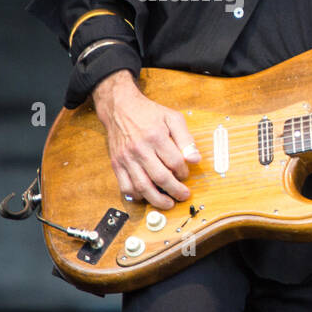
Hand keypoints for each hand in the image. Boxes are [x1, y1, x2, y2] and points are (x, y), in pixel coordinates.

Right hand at [92, 70, 200, 209]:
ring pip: (143, 187)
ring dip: (158, 199)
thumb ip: (186, 138)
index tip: (185, 174)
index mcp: (156, 136)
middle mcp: (140, 149)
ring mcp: (126, 159)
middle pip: (161, 177)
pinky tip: (147, 196)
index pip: (175, 162)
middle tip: (183, 195)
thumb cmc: (148, 113)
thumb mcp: (172, 118)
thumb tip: (195, 159)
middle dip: (175, 190)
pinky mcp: (116, 164)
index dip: (184, 172)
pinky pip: (126, 187)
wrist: (120, 108)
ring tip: (168, 203)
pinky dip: (137, 196)